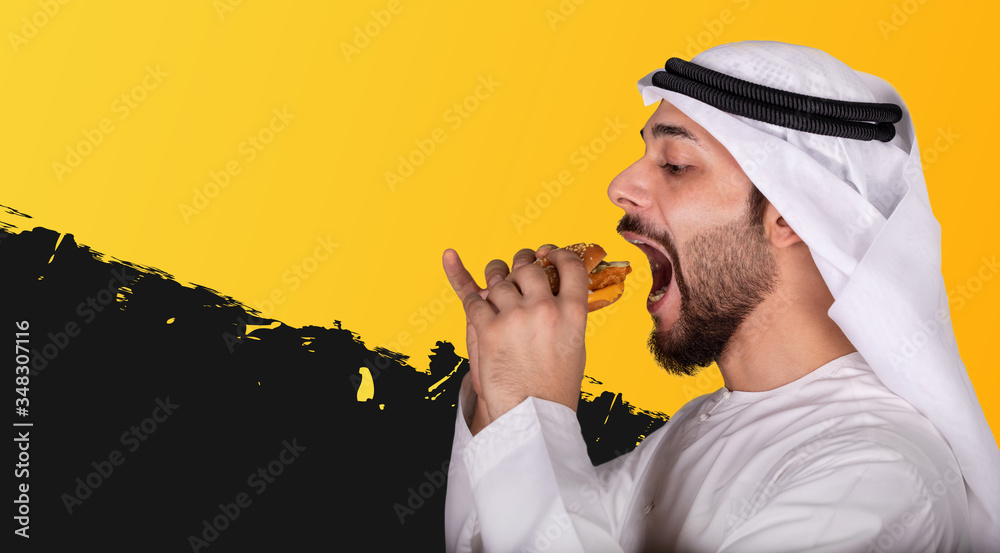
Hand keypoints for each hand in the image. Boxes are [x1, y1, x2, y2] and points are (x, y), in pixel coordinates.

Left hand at [442, 244, 588, 428]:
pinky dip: (469, 293)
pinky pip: (473, 299)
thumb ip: (566, 314)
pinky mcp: (488, 329)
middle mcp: (545, 309)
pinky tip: (465, 283)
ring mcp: (515, 317)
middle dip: (520, 264)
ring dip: (494, 280)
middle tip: (516, 267)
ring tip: (495, 284)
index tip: (550, 253)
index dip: (559, 254)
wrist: (531, 416)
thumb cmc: (554, 385)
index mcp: (573, 313)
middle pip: (529, 268)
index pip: (571, 266)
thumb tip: (557, 287)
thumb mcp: (575, 345)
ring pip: (499, 280)